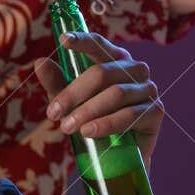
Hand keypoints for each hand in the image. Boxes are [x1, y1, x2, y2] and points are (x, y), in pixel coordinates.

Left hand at [35, 29, 164, 161]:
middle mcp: (134, 70)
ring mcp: (147, 89)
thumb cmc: (90, 118)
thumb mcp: (69, 101)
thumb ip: (56, 82)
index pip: (99, 45)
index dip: (82, 41)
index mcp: (114, 60)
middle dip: (73, 94)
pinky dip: (106, 124)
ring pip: (116, 94)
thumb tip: (39, 62)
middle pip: (102, 73)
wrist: (113, 154)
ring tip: (66, 127)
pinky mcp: (155, 112)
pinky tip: (88, 132)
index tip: (63, 40)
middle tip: (53, 114)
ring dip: (87, 111)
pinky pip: (130, 115)